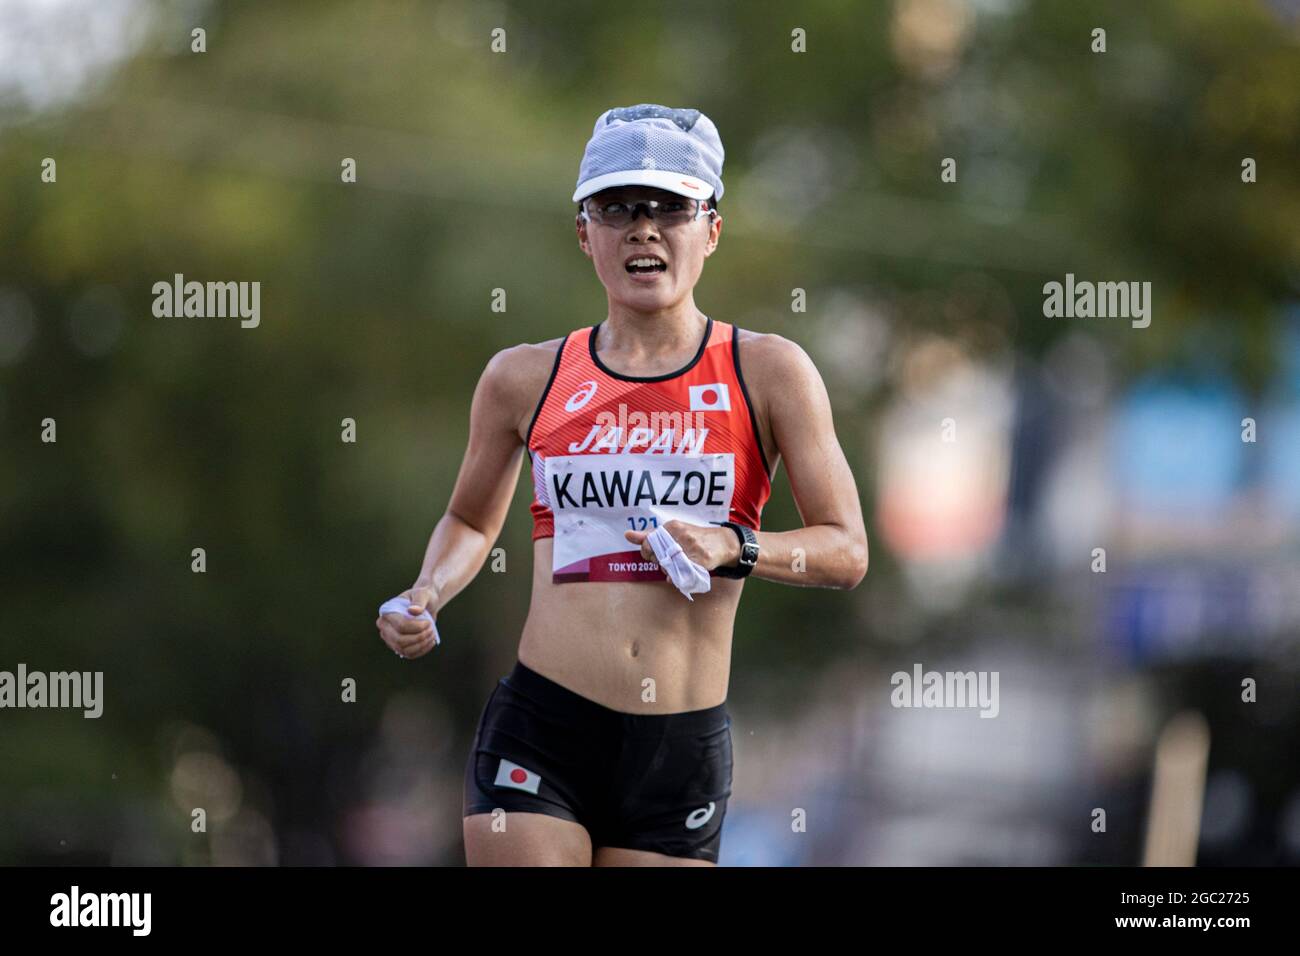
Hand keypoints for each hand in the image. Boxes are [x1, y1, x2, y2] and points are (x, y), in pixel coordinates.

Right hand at [375, 583, 437, 659]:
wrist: (426, 604)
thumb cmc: (423, 597)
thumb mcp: (423, 594)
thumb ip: (419, 601)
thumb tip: (413, 611)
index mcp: (387, 612)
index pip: (400, 626)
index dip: (417, 627)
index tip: (428, 623)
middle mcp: (385, 626)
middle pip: (400, 640)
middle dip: (419, 637)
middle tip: (431, 630)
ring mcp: (390, 638)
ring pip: (404, 649)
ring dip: (421, 644)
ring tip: (432, 635)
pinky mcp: (398, 646)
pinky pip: (408, 654)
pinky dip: (421, 650)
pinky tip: (430, 642)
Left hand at [624, 520, 739, 571]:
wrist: (723, 542)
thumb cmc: (694, 537)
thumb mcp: (673, 532)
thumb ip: (650, 535)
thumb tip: (627, 535)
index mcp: (672, 527)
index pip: (647, 544)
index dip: (648, 553)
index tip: (656, 555)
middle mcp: (681, 535)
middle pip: (657, 558)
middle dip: (660, 563)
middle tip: (671, 560)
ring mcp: (692, 547)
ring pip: (668, 567)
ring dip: (670, 571)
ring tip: (679, 565)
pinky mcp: (701, 559)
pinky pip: (682, 574)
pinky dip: (679, 578)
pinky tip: (684, 573)